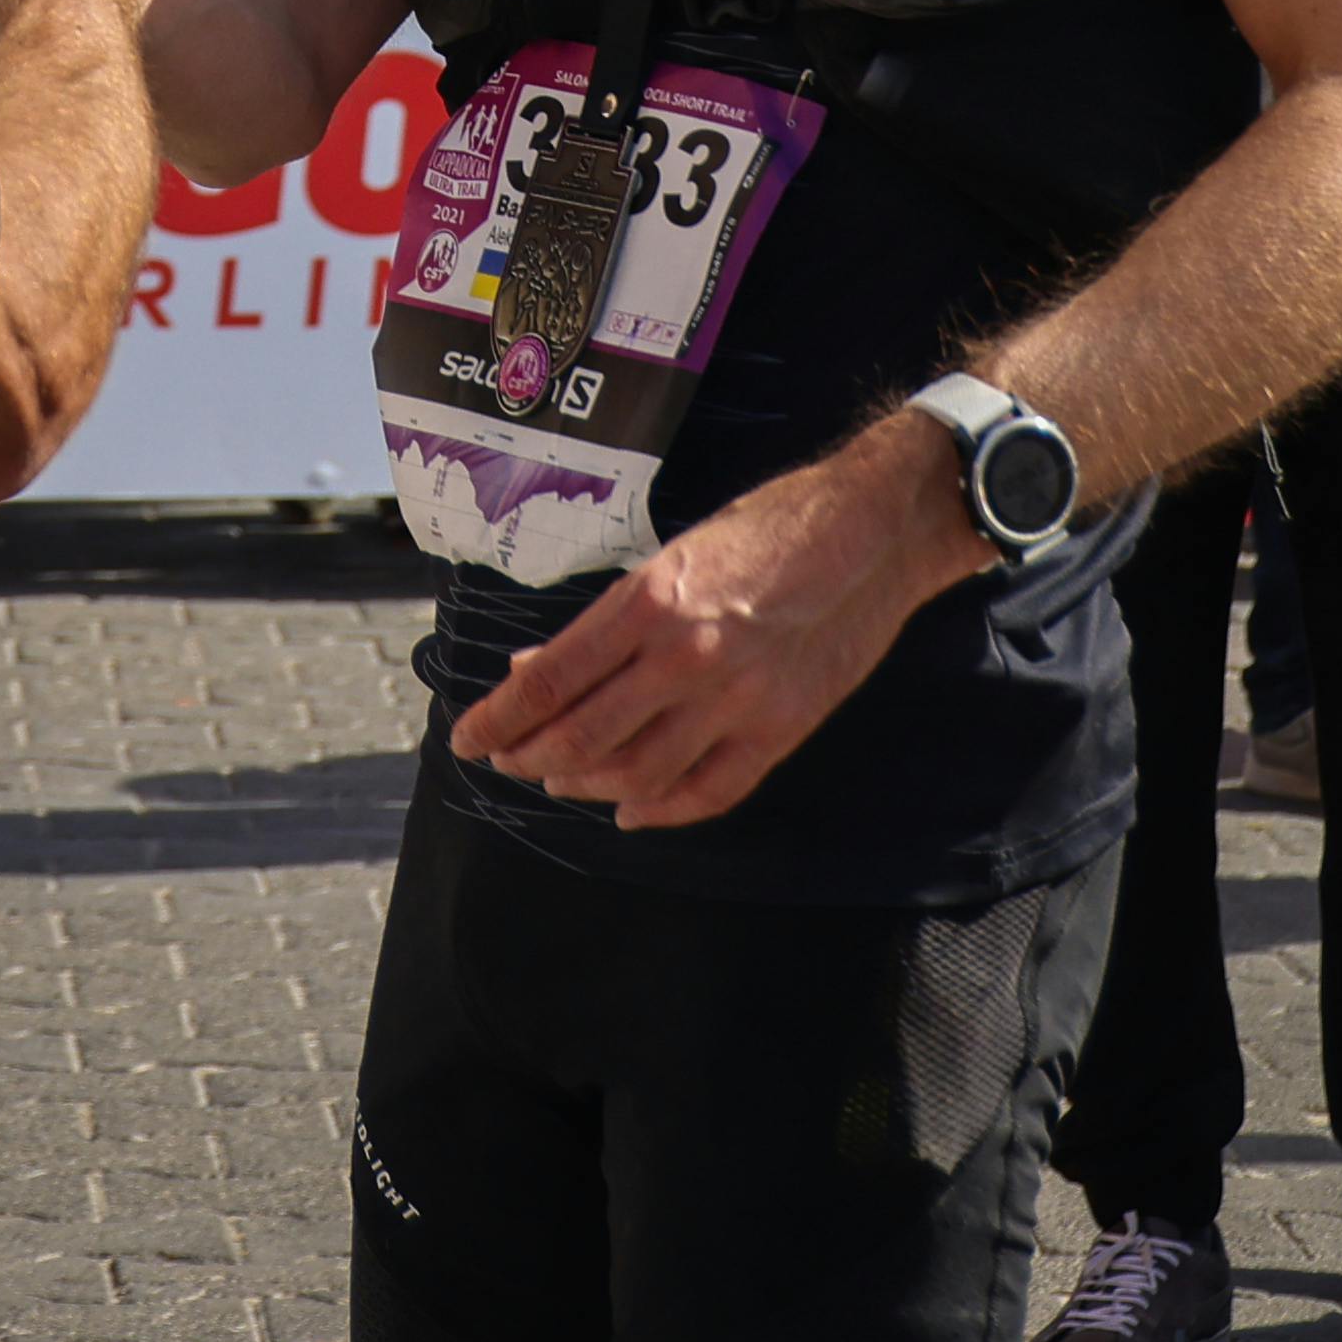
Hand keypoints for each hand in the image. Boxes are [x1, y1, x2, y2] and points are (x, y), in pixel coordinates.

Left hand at [441, 412, 981, 832]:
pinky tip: (631, 811)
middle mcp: (686, 657)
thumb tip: (532, 668)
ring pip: (636, 773)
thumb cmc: (768, 530)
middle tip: (506, 762)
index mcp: (650, 602)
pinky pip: (706, 792)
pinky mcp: (781, 730)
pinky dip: (659, 811)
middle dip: (528, 757)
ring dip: (584, 783)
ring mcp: (736, 700)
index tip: (469, 739)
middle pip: (581, 736)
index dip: (498, 721)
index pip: (550, 682)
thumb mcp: (672, 559)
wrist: (872, 532)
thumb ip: (605, 623)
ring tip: (559, 779)